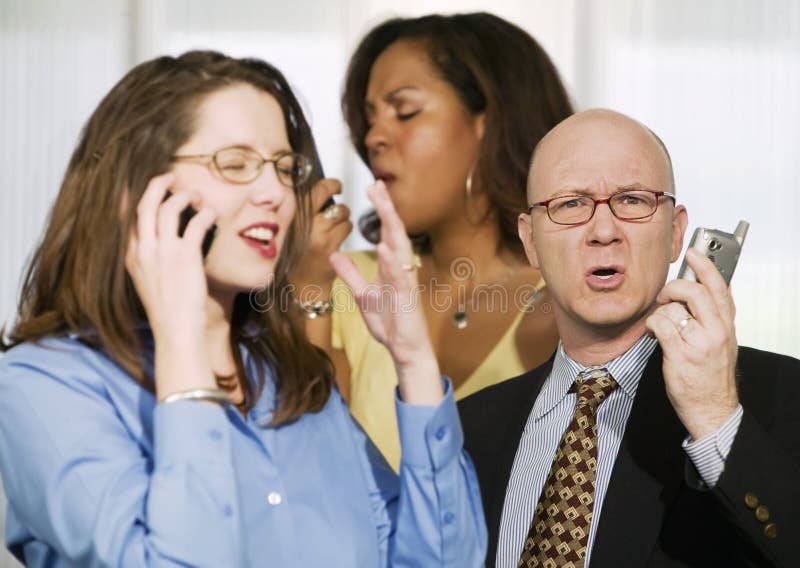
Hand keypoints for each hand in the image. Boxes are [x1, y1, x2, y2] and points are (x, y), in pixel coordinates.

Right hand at [125, 173, 217, 397]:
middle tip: (171, 177)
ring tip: (196, 196)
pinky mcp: (186, 256)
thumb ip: (152, 261)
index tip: (146, 186)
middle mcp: (144, 250)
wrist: (176, 331)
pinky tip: (211, 215)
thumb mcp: (149, 282)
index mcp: (133, 256)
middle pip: (146, 204)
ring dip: (185, 195)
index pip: (128, 216)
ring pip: (169, 207)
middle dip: (158, 184)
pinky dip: (205, 213)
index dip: (136, 196)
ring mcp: (164, 252)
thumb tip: (168, 242)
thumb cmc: (168, 310)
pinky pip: (196, 222)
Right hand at [289, 178, 351, 300]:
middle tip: (339, 196)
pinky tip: (338, 236)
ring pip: (342, 214)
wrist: (302, 282)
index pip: (315, 190)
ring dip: (343, 217)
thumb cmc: (298, 253)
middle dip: (338, 196)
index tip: (335, 185)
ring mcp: (319, 235)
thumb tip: (323, 189)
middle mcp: (306, 223)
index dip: (329, 184)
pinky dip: (346, 229)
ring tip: (335, 225)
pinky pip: (347, 227)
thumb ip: (305, 210)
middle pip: (330, 199)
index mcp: (295, 216)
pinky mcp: (331, 246)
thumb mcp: (294, 228)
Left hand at [330, 181, 441, 404]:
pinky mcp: (407, 297)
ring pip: (400, 247)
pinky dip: (392, 260)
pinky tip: (384, 246)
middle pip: (395, 230)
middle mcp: (401, 268)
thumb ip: (350, 273)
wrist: (405, 348)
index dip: (381, 209)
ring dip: (391, 225)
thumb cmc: (390, 322)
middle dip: (387, 207)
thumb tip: (335, 254)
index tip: (373, 188)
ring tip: (383, 204)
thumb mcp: (363, 294)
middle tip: (378, 184)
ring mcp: (405, 281)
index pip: (386, 231)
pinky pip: (400, 275)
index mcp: (391, 266)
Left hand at [646, 248, 738, 439]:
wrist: (712, 408)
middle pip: (694, 292)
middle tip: (665, 296)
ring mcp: (699, 343)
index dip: (705, 266)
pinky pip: (660, 325)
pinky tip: (654, 335)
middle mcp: (716, 331)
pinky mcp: (680, 354)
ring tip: (661, 326)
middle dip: (673, 288)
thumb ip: (712, 317)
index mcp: (726, 325)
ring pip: (673, 309)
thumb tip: (696, 290)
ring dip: (660, 314)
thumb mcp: (721, 342)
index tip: (693, 253)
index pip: (720, 287)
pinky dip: (652, 326)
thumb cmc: (711, 374)